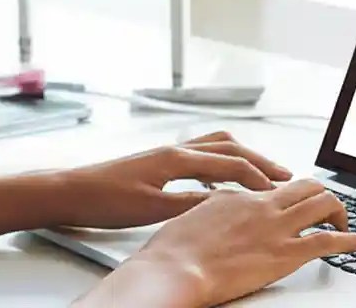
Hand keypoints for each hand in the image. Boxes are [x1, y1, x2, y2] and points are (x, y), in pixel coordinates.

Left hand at [56, 131, 292, 229]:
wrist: (71, 191)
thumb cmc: (105, 199)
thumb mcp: (152, 209)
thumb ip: (190, 204)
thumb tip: (225, 203)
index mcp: (176, 158)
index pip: (229, 163)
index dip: (257, 176)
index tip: (279, 189)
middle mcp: (174, 149)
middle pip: (228, 147)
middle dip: (258, 160)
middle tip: (284, 174)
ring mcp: (165, 153)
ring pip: (214, 146)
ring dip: (241, 157)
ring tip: (260, 173)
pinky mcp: (157, 162)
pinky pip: (199, 156)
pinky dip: (219, 164)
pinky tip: (219, 182)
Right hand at [125, 180, 355, 306]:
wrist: (174, 269)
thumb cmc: (173, 252)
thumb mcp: (191, 219)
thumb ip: (213, 211)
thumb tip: (219, 209)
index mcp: (237, 196)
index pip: (273, 187)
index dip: (288, 194)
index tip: (293, 203)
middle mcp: (261, 205)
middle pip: (306, 186)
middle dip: (321, 194)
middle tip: (326, 209)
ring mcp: (275, 227)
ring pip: (323, 204)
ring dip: (339, 212)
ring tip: (345, 223)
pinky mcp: (286, 254)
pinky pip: (328, 240)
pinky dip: (348, 240)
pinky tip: (355, 243)